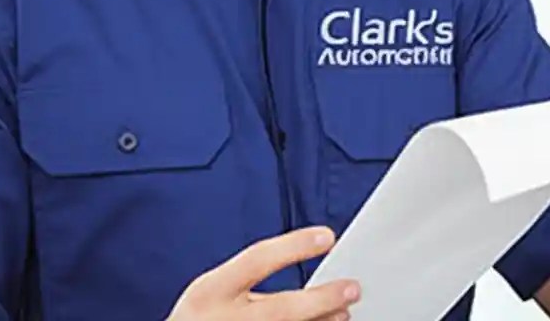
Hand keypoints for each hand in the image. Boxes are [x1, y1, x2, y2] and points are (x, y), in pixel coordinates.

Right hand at [167, 226, 359, 320]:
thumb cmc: (198, 320)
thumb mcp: (211, 292)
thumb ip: (245, 284)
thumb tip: (301, 278)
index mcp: (210, 291)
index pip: (256, 260)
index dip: (293, 246)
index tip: (326, 236)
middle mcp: (224, 319)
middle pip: (281, 309)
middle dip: (321, 299)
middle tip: (352, 288)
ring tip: (344, 310)